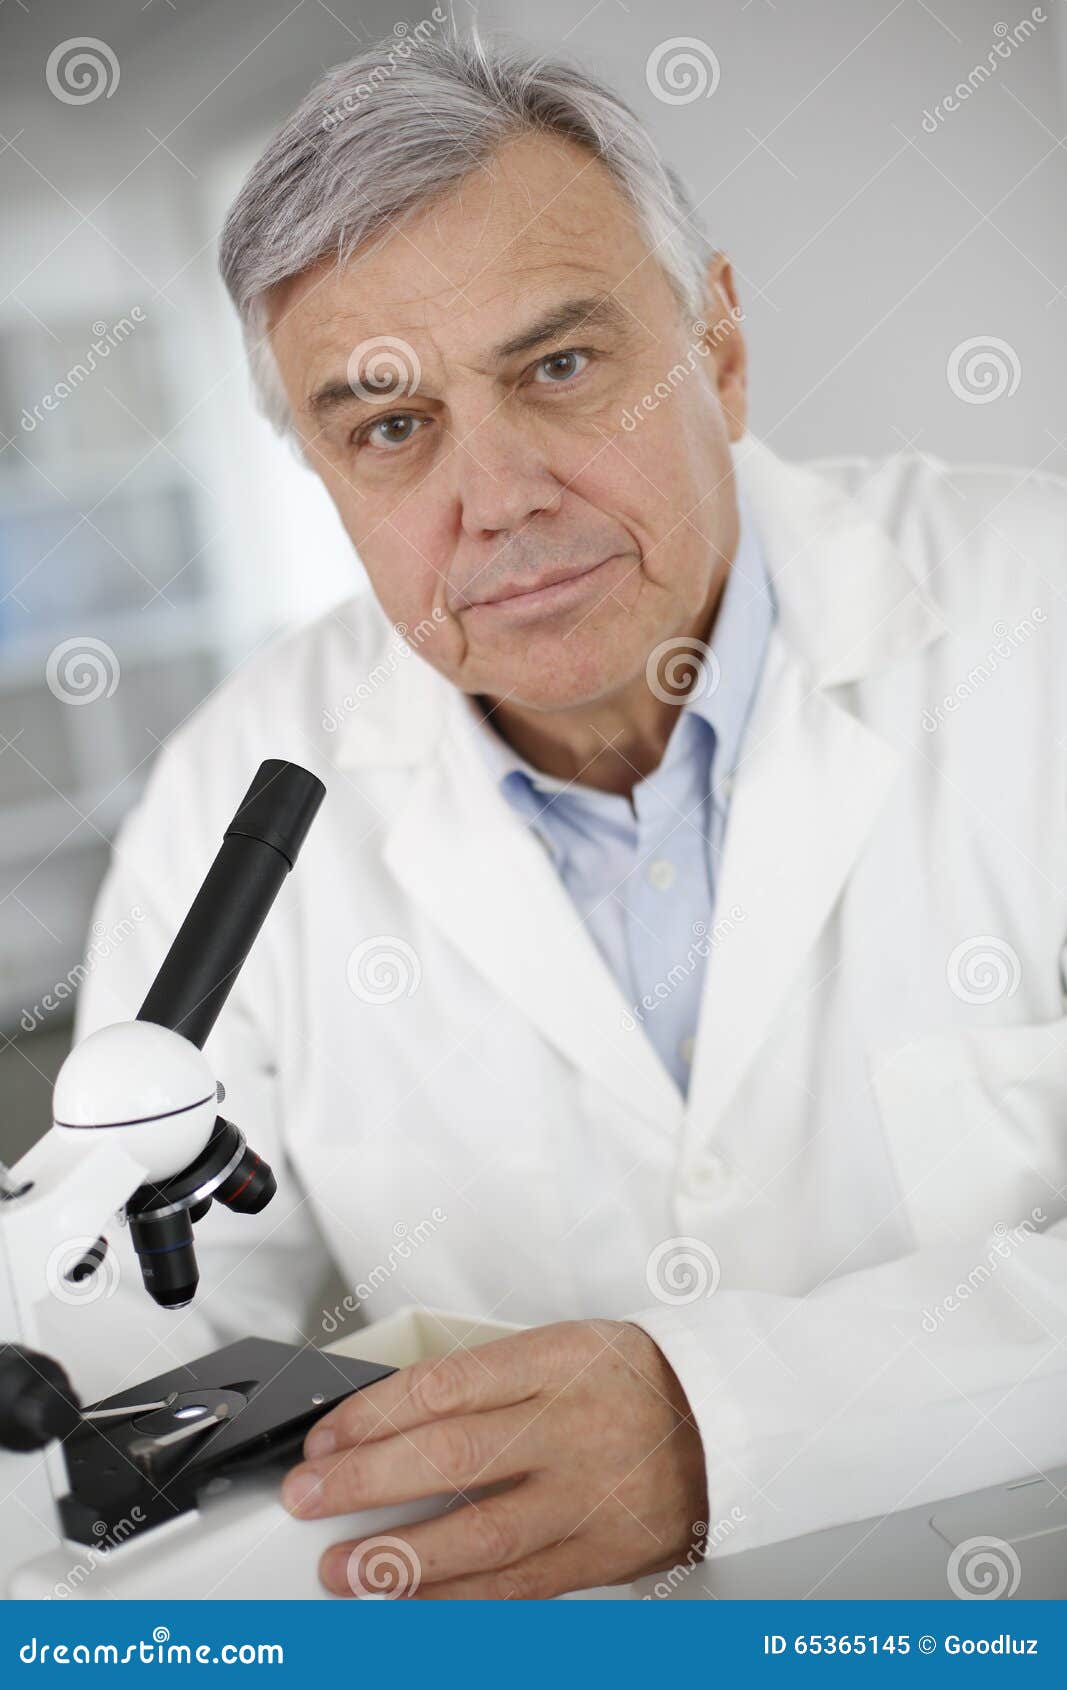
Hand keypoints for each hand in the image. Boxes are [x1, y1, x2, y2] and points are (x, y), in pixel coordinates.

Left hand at [281, 1318, 707, 1598]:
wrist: (725, 1424)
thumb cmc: (627, 1380)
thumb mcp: (562, 1348)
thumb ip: (484, 1383)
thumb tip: (384, 1422)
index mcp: (557, 1360)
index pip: (445, 1384)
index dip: (373, 1415)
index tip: (324, 1439)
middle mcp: (572, 1426)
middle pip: (453, 1456)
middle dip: (366, 1481)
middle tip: (307, 1498)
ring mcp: (589, 1495)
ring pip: (483, 1535)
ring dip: (401, 1557)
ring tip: (343, 1568)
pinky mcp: (603, 1554)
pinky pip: (520, 1585)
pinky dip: (458, 1597)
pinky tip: (410, 1601)